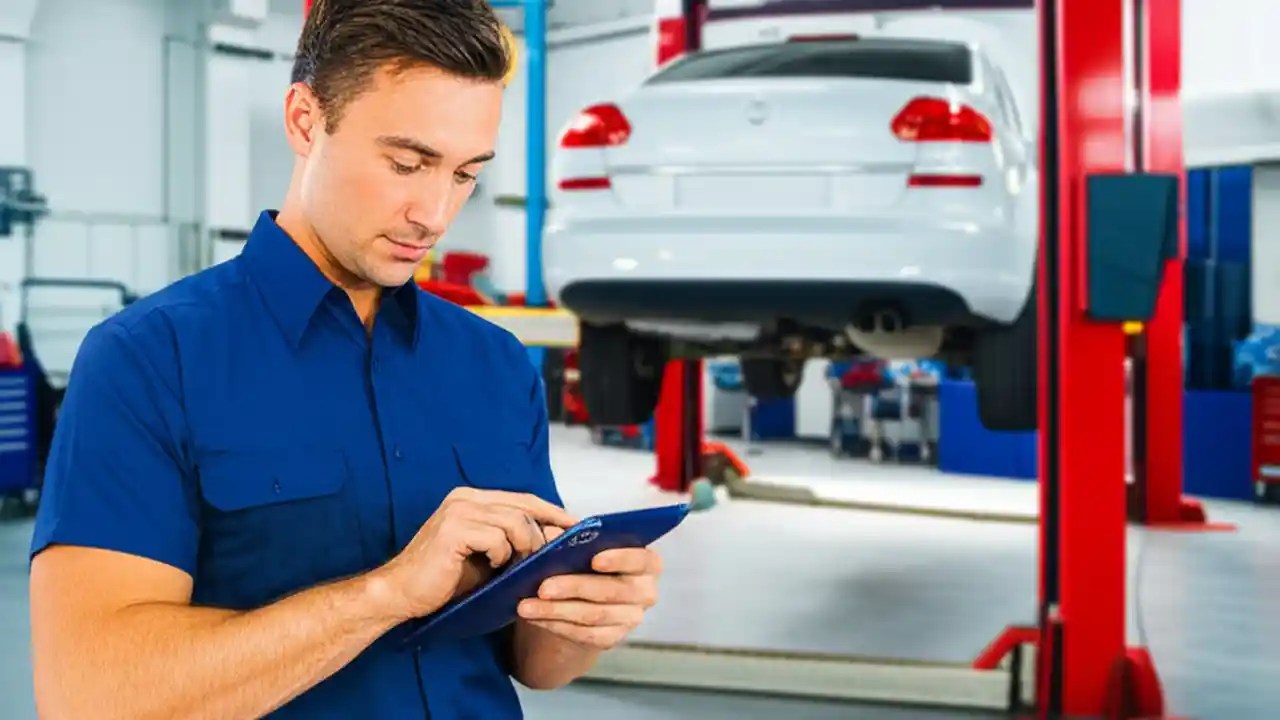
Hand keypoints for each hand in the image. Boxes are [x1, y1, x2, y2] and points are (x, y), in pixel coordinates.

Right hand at [372, 487, 576, 621]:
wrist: (402, 594)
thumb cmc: (445, 579)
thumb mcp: (487, 556)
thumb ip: (513, 542)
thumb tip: (554, 540)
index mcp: (472, 499)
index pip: (524, 498)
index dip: (552, 511)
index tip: (575, 527)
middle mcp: (465, 497)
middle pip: (524, 507)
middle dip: (541, 535)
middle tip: (546, 559)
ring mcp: (459, 510)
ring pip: (515, 522)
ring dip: (522, 548)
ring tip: (515, 567)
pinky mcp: (454, 529)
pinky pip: (498, 538)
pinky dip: (501, 556)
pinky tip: (491, 568)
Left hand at [515, 544, 662, 650]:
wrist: (581, 602)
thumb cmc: (584, 565)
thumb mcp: (579, 548)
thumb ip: (570, 539)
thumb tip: (552, 534)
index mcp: (646, 562)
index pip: (643, 559)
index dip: (621, 558)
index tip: (594, 559)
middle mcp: (645, 592)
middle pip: (612, 590)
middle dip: (574, 587)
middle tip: (542, 587)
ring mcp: (630, 619)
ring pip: (593, 615)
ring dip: (556, 610)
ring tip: (526, 606)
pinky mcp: (612, 639)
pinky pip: (584, 634)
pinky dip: (556, 625)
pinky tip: (535, 617)